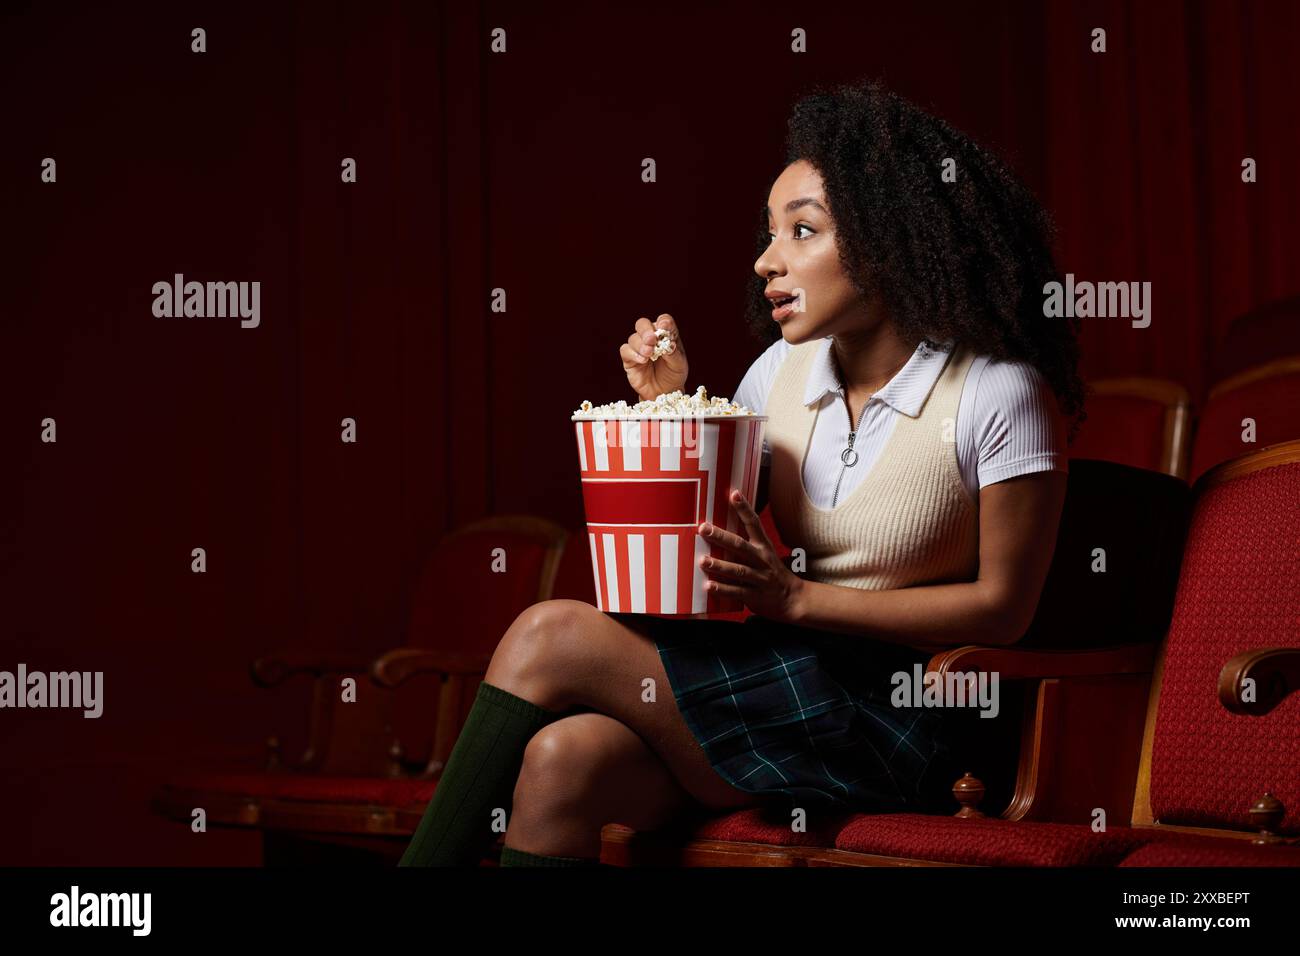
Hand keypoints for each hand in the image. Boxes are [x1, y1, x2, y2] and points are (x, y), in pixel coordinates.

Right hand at [620, 313, 687, 401]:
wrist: (664, 393)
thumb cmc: (673, 376)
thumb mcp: (679, 364)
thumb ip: (673, 353)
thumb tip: (667, 343)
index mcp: (666, 335)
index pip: (663, 321)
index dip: (663, 322)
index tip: (664, 326)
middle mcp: (651, 339)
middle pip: (643, 324)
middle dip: (646, 330)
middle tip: (651, 339)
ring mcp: (639, 348)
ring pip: (633, 337)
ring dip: (641, 344)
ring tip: (649, 354)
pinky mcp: (629, 359)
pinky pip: (625, 350)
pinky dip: (633, 354)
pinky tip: (643, 360)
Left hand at [697, 489, 804, 622]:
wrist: (793, 599)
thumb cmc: (772, 573)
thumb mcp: (765, 554)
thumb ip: (746, 544)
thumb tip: (720, 530)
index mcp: (763, 546)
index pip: (754, 523)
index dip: (744, 509)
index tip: (734, 494)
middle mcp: (762, 560)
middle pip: (740, 546)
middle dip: (721, 537)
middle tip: (703, 528)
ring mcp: (759, 578)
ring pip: (738, 570)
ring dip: (720, 565)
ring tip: (702, 561)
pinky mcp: (755, 596)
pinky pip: (737, 592)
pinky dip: (722, 589)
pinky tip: (709, 586)